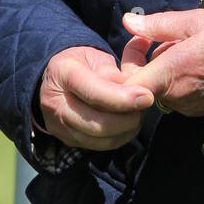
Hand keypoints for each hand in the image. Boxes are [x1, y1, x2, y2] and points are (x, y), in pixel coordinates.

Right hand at [38, 45, 155, 150]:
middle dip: (127, 119)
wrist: (58, 77)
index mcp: (63, 73)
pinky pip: (97, 146)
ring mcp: (58, 124)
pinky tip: (128, 124)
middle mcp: (55, 102)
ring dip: (125, 131)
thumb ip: (114, 73)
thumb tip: (134, 92)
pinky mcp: (66, 139)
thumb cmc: (83, 63)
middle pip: (96, 123)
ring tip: (138, 114)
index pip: (93, 92)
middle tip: (145, 107)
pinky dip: (118, 138)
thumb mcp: (97, 57)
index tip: (147, 97)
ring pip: (98, 139)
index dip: (122, 98)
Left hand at [120, 9, 203, 116]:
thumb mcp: (194, 22)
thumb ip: (157, 24)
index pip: (125, 84)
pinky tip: (193, 63)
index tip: (139, 42)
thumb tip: (128, 21)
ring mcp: (184, 106)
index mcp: (169, 73)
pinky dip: (176, 79)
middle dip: (145, 59)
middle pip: (141, 83)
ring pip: (158, 87)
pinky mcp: (195, 110)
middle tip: (158, 37)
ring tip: (183, 48)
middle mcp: (173, 96)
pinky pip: (174, 94)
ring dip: (162, 68)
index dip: (125, 63)